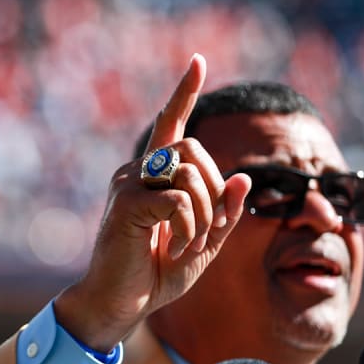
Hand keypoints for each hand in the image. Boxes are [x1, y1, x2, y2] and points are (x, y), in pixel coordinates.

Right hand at [54, 54, 252, 351]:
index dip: (185, 92)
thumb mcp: (204, 243)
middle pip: (193, 148)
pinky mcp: (127, 205)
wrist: (120, 302)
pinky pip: (179, 200)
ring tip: (190, 243)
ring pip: (189, 173)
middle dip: (214, 190)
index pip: (171, 125)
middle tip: (209, 230)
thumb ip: (224, 213)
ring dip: (204, 214)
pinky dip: (190, 228)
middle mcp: (138, 172)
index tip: (198, 61)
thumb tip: (243, 180)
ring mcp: (128, 185)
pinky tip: (175, 249)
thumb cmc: (156, 274)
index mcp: (154, 178)